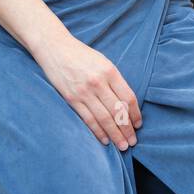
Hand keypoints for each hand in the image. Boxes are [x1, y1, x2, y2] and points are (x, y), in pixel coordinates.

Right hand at [35, 33, 141, 150]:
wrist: (54, 48)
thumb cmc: (81, 55)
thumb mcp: (103, 62)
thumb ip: (114, 81)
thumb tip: (126, 104)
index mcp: (110, 72)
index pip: (128, 98)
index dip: (135, 114)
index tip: (138, 125)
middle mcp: (98, 82)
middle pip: (118, 111)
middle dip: (127, 129)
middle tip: (132, 142)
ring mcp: (84, 92)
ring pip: (104, 118)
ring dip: (114, 134)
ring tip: (122, 146)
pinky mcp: (71, 98)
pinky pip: (88, 119)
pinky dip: (97, 131)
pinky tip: (104, 140)